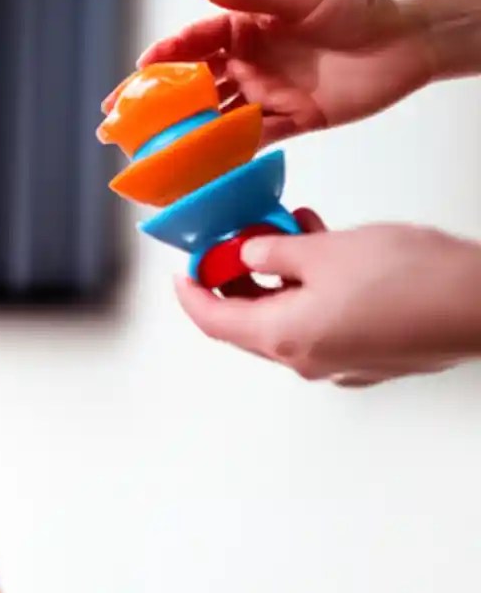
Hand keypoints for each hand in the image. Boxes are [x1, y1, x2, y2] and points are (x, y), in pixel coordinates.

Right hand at [103, 0, 436, 146]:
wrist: (413, 40)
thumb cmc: (361, 8)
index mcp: (246, 28)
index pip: (191, 45)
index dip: (161, 60)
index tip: (135, 75)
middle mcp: (251, 62)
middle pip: (191, 86)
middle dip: (151, 106)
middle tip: (114, 123)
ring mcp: (268, 94)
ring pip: (213, 118)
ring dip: (180, 135)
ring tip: (145, 152)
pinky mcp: (292, 121)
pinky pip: (251, 141)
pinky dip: (224, 155)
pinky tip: (196, 168)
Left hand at [175, 209, 480, 386]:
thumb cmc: (409, 279)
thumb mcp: (324, 251)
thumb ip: (274, 252)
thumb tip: (249, 255)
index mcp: (284, 339)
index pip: (215, 321)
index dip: (192, 294)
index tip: (183, 272)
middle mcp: (308, 361)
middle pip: (250, 322)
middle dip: (239, 278)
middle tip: (239, 240)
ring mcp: (343, 363)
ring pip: (291, 316)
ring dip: (283, 276)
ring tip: (293, 229)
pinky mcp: (372, 356)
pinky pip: (325, 321)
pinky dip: (314, 288)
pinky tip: (328, 252)